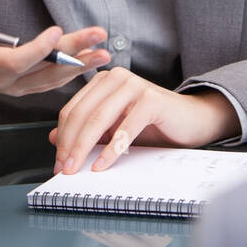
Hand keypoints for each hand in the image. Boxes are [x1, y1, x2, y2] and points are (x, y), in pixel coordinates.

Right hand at [0, 0, 109, 106]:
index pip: (17, 61)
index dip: (38, 49)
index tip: (57, 31)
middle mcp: (2, 80)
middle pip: (43, 71)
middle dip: (73, 56)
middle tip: (100, 42)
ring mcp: (13, 86)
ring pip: (50, 80)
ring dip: (78, 67)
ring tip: (104, 53)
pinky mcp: (20, 86)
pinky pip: (48, 82)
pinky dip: (69, 73)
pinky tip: (89, 62)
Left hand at [48, 68, 240, 173]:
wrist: (191, 121)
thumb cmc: (153, 125)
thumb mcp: (114, 129)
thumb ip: (87, 130)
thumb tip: (54, 139)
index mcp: (104, 81)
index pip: (72, 109)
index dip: (62, 137)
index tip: (57, 162)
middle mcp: (117, 78)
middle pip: (82, 114)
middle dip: (69, 145)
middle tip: (63, 169)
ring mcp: (134, 85)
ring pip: (99, 119)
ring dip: (84, 148)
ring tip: (77, 169)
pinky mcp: (151, 99)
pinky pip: (124, 128)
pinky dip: (112, 149)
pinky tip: (103, 165)